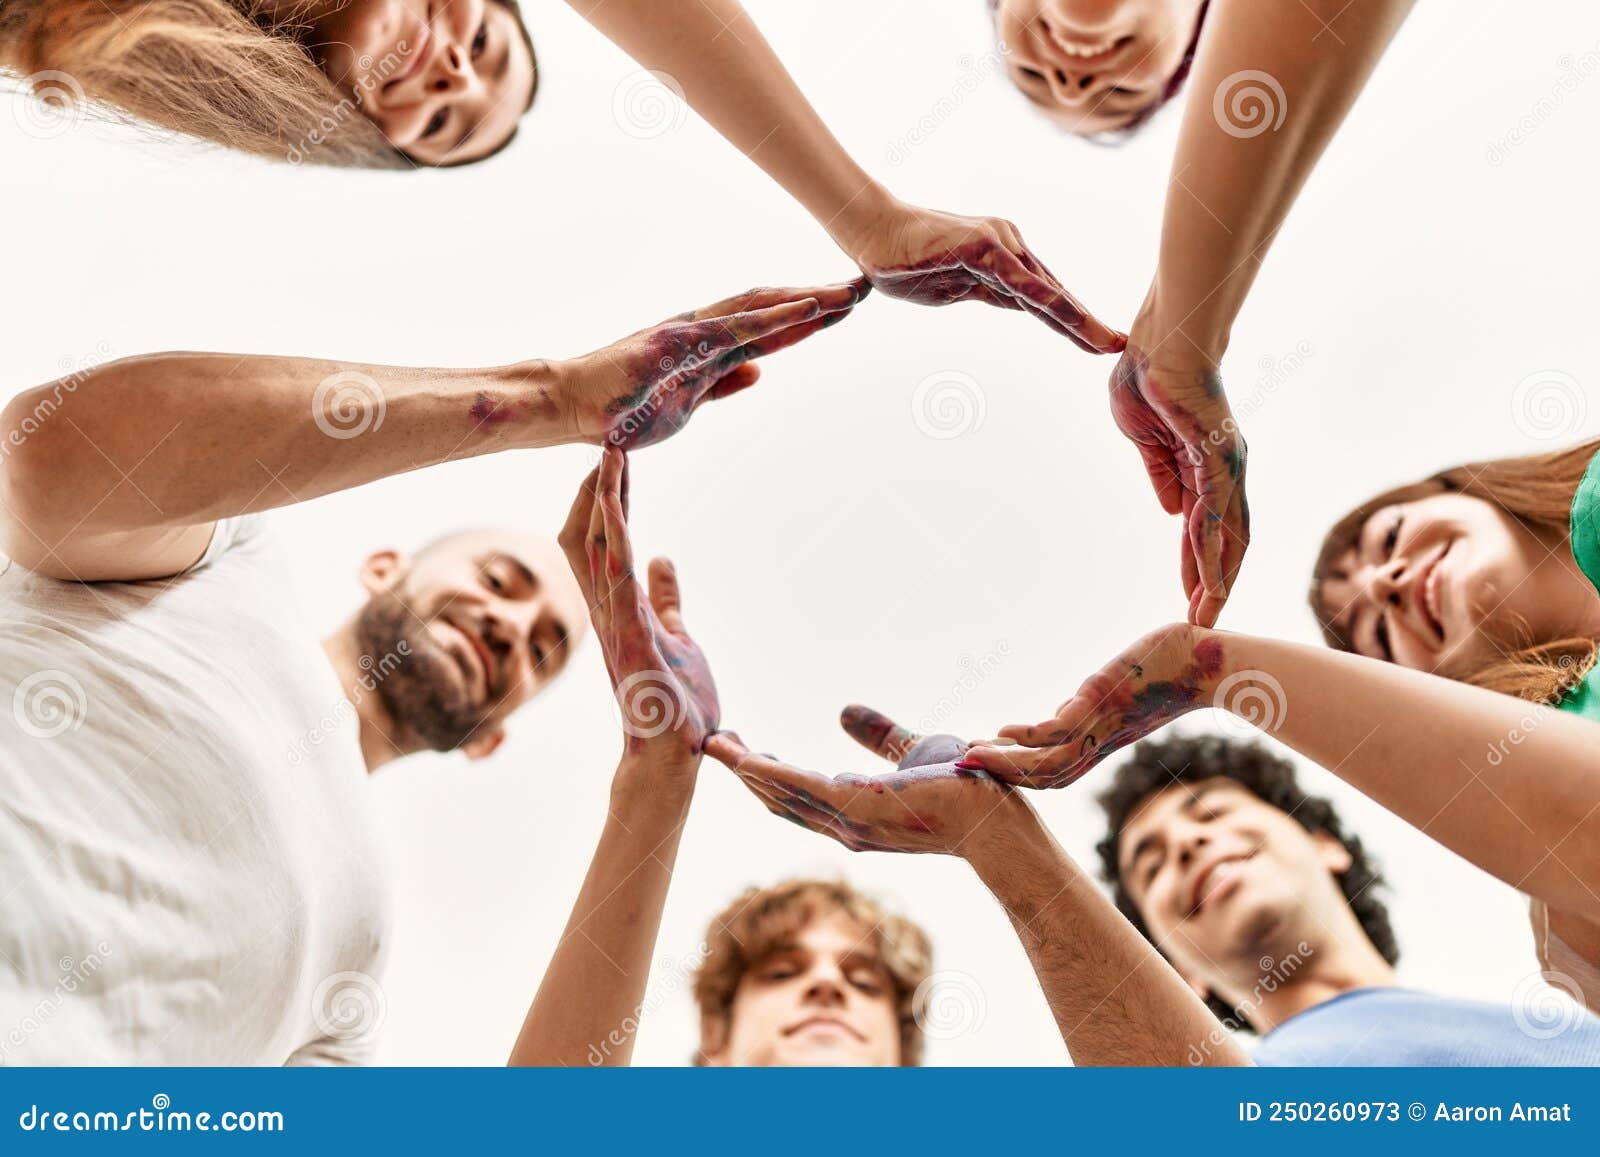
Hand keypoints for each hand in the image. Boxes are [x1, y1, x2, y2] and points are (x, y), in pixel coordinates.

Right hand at [557, 282, 864, 450]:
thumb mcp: (687, 405)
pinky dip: (775, 315)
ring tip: (849, 293)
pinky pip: (736, 328)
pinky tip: (807, 307)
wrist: (573, 409)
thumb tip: (758, 373)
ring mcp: (693, 332)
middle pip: (773, 308)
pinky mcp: (680, 342)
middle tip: (864, 288)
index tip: (846, 310)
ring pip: (762, 309)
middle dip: (821, 299)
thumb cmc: (622, 408)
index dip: (809, 317)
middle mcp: (705, 330)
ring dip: (809, 299)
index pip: (769, 328)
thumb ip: (722, 386)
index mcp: (708, 346)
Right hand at [558, 447, 719, 768]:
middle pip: (593, 538)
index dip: (607, 501)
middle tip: (609, 440)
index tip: (616, 459)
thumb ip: (665, 598)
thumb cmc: (674, 701)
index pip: (605, 543)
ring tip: (611, 457)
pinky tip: (618, 512)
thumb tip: (663, 559)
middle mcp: (611, 611)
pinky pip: (619, 583)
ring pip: (601, 551)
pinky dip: (616, 543)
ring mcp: (617, 625)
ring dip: (605, 504)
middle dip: (600, 490)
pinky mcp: (632, 640)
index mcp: (621, 608)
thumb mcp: (676, 635)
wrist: (673, 753)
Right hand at [703, 705, 1024, 855]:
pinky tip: (747, 756)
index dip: (763, 772)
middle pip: (777, 799)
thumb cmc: (964, 788)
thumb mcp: (911, 751)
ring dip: (746, 770)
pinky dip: (771, 773)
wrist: (997, 816)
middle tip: (713, 742)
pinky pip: (804, 789)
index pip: (795, 795)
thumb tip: (843, 710)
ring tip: (716, 744)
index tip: (738, 746)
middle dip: (743, 770)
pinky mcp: (861, 810)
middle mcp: (844, 826)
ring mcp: (849, 822)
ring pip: (782, 795)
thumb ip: (878, 736)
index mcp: (853, 814)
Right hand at [834, 195, 1124, 353]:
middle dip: (1087, 324)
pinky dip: (1046, 301)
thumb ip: (992, 295)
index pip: (1045, 296)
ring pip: (1044, 290)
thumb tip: (1023, 306)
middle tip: (1120, 347)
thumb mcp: (956, 290)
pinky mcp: (983, 245)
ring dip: (1077, 319)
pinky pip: (1019, 281)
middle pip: (1054, 293)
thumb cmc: (906, 261)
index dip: (1073, 321)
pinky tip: (1069, 319)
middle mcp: (1009, 245)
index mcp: (1004, 258)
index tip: (1101, 343)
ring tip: (1105, 344)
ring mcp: (999, 242)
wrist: (871, 232)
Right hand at [956, 624, 1226, 788]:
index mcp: (1103, 741)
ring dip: (1007, 764)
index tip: (987, 764)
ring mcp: (1102, 727)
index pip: (1055, 769)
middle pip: (1045, 775)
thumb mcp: (1123, 693)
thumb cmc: (1178, 670)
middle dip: (1003, 774)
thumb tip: (1064, 709)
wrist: (1217, 665)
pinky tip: (1004, 732)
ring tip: (973, 756)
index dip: (1019, 772)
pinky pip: (1060, 734)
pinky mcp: (1105, 707)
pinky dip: (1027, 740)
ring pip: (1047, 763)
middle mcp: (1100, 742)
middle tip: (967, 766)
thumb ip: (1093, 704)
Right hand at [1109, 347, 1248, 626]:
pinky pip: (1215, 516)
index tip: (1190, 599)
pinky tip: (1209, 581)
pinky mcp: (1218, 458)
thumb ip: (1160, 474)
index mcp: (1204, 467)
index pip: (1203, 527)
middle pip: (1224, 540)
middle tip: (1204, 624)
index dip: (1197, 565)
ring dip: (1216, 580)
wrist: (1160, 338)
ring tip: (1207, 617)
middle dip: (1214, 584)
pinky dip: (1212, 553)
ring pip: (1225, 536)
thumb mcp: (1144, 440)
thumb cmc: (1148, 376)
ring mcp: (1225, 466)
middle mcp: (1224, 472)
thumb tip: (1170, 510)